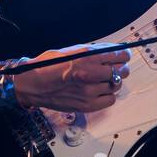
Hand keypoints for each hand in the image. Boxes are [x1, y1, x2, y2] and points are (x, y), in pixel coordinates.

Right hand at [13, 43, 130, 113]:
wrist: (33, 85)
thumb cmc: (48, 66)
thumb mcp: (71, 51)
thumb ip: (92, 52)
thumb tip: (111, 51)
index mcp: (86, 57)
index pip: (118, 55)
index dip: (123, 55)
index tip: (123, 56)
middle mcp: (90, 74)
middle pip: (121, 71)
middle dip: (120, 68)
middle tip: (114, 68)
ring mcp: (89, 91)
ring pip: (116, 86)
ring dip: (112, 82)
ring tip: (102, 80)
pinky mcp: (88, 105)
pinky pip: (110, 100)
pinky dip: (107, 95)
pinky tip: (99, 91)